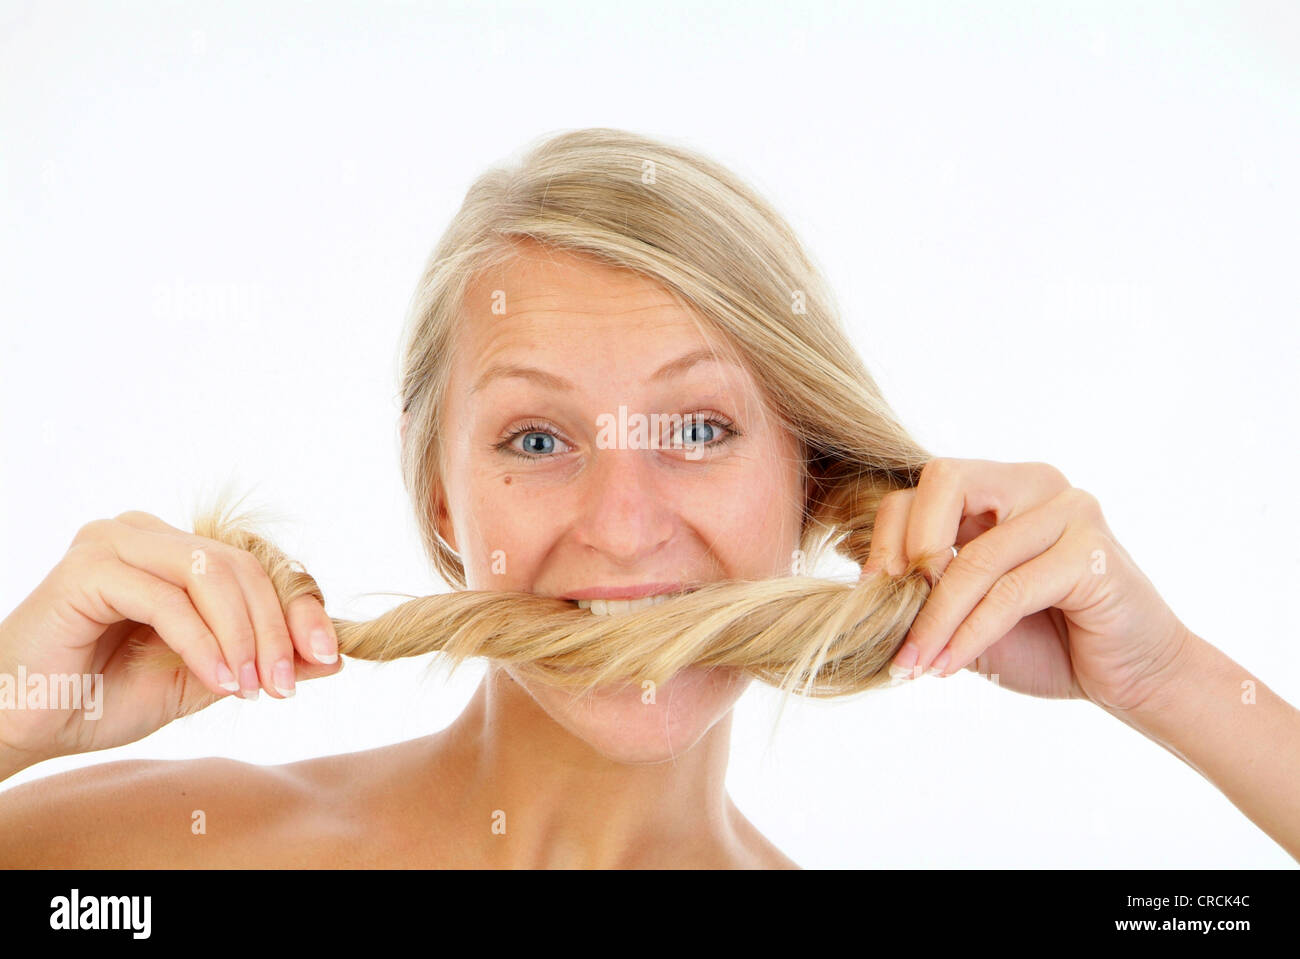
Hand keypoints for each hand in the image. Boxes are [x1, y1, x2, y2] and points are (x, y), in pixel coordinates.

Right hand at [0, 511, 342, 767]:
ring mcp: (116, 542)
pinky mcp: (89, 567)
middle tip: (285, 686)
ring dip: (243, 636)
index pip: (259, 564)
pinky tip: (218, 680)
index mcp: (176, 552)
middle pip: (243, 566)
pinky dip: (202, 642)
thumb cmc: (101, 698)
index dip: (300, 607)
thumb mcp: (203, 680)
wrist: (22, 724)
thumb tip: (331, 659)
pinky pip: (168, 598)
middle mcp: (148, 534)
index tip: (328, 657)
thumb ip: (259, 662)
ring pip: (212, 573)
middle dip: (276, 628)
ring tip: (251, 687)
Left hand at [860, 458, 1192, 711]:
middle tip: (885, 610)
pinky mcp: (1092, 552)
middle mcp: (1036, 482)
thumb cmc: (1046, 641)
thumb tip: (861, 578)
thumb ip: (926, 583)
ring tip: (912, 664)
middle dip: (905, 550)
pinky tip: (948, 666)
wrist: (1131, 678)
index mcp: (1002, 485)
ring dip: (933, 620)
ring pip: (974, 557)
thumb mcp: (968, 608)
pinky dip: (970, 633)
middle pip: (945, 481)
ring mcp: (1070, 510)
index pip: (924, 486)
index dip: (887, 538)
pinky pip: (1009, 592)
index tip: (867, 596)